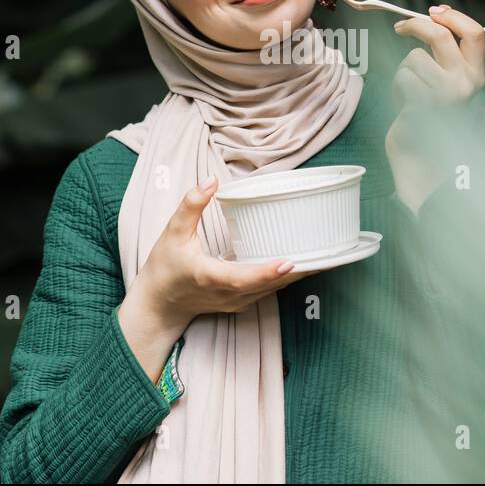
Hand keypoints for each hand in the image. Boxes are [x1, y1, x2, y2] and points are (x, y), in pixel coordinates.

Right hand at [118, 176, 321, 380]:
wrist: (158, 305)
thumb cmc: (164, 268)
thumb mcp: (172, 233)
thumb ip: (191, 205)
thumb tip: (211, 181)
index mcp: (210, 277)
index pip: (244, 278)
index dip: (267, 272)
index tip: (289, 261)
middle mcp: (228, 294)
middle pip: (269, 285)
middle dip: (298, 271)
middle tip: (326, 252)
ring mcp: (236, 302)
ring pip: (273, 290)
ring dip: (296, 275)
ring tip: (323, 255)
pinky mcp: (241, 302)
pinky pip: (269, 291)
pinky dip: (285, 279)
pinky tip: (301, 263)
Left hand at [386, 4, 484, 214]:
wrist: (421, 156)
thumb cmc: (429, 116)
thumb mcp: (447, 82)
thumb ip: (445, 56)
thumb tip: (431, 19)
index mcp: (476, 76)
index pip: (474, 33)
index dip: (452, 16)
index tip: (433, 11)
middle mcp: (466, 84)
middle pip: (440, 35)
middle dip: (416, 26)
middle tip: (401, 28)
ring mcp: (446, 95)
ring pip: (413, 58)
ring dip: (404, 71)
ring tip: (410, 92)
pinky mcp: (424, 105)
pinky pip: (403, 77)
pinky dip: (397, 87)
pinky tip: (405, 104)